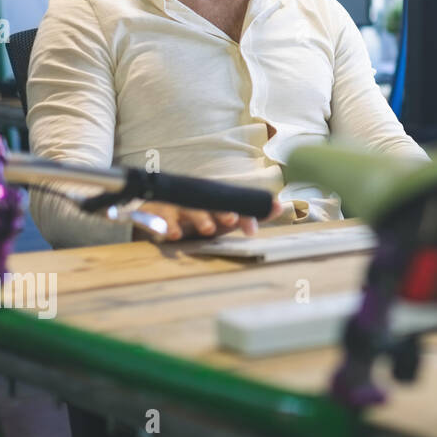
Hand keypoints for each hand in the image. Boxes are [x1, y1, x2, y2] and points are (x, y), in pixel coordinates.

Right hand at [134, 198, 282, 240]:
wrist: (157, 209)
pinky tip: (173, 236)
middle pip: (211, 205)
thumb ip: (249, 215)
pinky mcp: (157, 212)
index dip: (244, 216)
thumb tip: (280, 205)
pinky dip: (166, 227)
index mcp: (215, 201)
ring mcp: (177, 205)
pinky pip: (160, 220)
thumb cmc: (198, 216)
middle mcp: (198, 201)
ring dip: (198, 218)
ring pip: (188, 210)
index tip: (253, 229)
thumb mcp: (223, 218)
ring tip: (207, 229)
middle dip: (221, 212)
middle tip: (231, 220)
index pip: (232, 207)